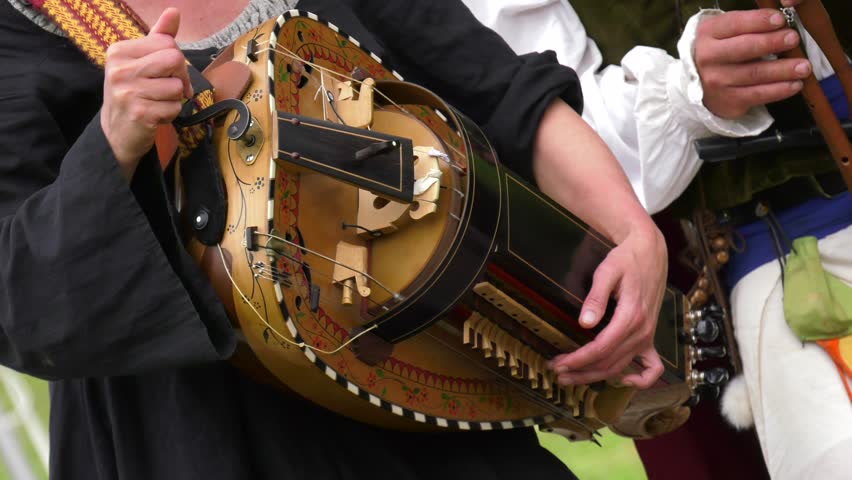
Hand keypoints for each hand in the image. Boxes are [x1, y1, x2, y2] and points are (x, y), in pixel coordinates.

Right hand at [100, 8, 192, 179]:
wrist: (116, 131)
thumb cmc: (133, 91)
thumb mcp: (141, 61)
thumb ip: (159, 36)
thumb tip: (174, 12)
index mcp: (119, 51)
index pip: (167, 43)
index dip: (176, 59)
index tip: (169, 73)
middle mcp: (120, 69)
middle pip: (175, 59)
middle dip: (180, 77)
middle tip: (170, 89)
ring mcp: (128, 92)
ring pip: (177, 86)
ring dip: (175, 98)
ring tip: (157, 102)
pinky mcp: (140, 113)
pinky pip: (175, 107)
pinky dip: (172, 113)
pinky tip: (156, 115)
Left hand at [548, 225, 666, 388]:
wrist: (649, 252)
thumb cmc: (626, 259)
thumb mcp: (607, 271)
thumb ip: (596, 298)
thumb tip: (584, 322)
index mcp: (631, 316)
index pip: (601, 349)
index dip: (578, 360)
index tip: (559, 363)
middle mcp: (642, 331)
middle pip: (609, 363)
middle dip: (581, 371)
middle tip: (557, 372)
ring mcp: (648, 336)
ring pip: (621, 367)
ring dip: (596, 376)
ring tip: (572, 377)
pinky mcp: (650, 336)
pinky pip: (653, 367)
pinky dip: (641, 380)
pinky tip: (624, 380)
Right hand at [695, 7, 810, 118]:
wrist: (700, 83)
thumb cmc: (721, 51)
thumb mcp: (724, 32)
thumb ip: (748, 25)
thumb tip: (782, 23)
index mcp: (708, 34)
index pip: (734, 24)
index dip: (759, 21)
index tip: (780, 20)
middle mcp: (708, 58)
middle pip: (745, 48)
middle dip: (772, 43)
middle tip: (794, 39)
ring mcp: (717, 81)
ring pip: (755, 74)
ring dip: (783, 70)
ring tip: (804, 66)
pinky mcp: (728, 101)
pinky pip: (758, 95)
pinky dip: (779, 90)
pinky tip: (795, 85)